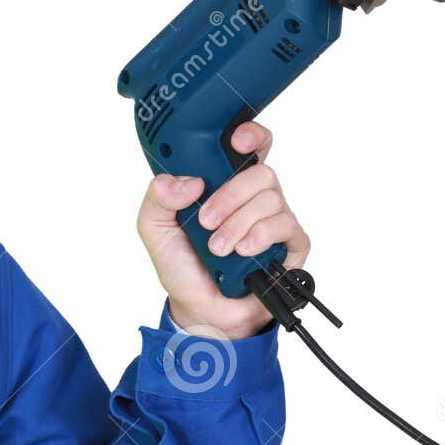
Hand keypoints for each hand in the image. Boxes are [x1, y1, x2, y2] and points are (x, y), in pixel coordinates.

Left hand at [135, 121, 310, 338]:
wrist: (199, 308)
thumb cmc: (182, 264)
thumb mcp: (154, 228)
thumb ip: (157, 198)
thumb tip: (187, 181)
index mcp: (223, 183)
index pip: (248, 146)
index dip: (250, 135)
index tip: (237, 140)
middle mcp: (252, 197)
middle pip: (260, 172)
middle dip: (230, 195)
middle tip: (206, 220)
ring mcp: (273, 219)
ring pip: (270, 199)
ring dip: (237, 224)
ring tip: (218, 248)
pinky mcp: (290, 244)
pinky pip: (285, 226)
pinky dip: (259, 238)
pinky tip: (242, 253)